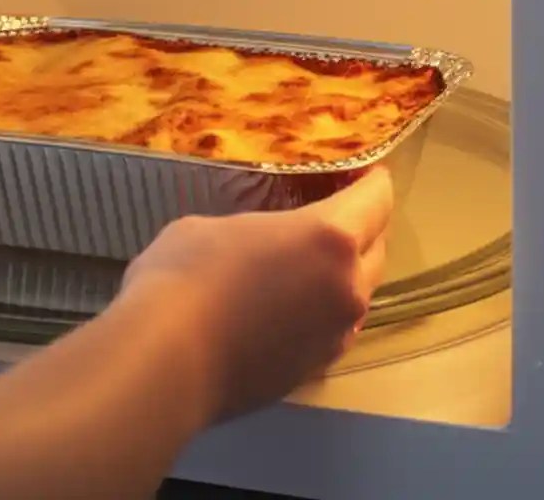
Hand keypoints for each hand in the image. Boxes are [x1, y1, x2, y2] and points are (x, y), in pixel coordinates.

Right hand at [120, 167, 391, 421]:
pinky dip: (321, 313)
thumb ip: (254, 230)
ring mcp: (335, 335)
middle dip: (364, 228)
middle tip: (335, 215)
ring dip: (344, 275)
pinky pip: (332, 330)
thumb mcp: (212, 226)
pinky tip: (290, 309)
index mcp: (331, 239)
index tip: (363, 172)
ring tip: (311, 265)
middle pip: (377, 249)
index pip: (377, 200)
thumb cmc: (184, 276)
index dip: (373, 181)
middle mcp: (347, 287)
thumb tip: (253, 246)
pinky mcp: (314, 370)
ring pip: (358, 294)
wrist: (166, 364)